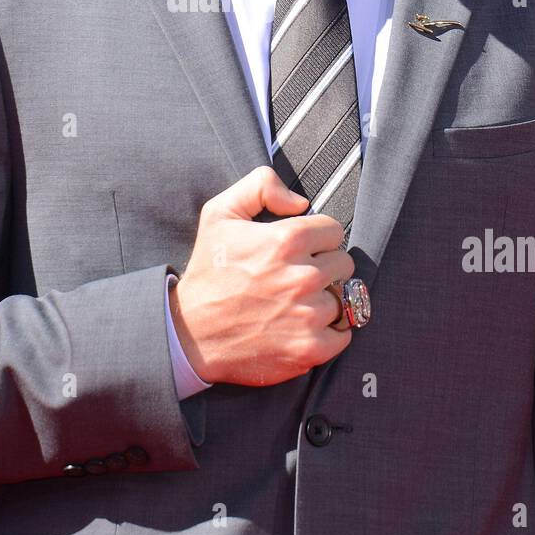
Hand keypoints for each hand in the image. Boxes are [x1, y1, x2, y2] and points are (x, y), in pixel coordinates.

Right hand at [169, 166, 354, 386]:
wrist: (191, 333)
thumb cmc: (207, 274)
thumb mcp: (219, 213)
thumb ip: (261, 186)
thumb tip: (300, 202)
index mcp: (286, 240)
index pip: (333, 230)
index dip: (316, 237)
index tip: (300, 249)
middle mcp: (302, 277)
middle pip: (343, 264)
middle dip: (323, 266)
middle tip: (295, 276)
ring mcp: (309, 315)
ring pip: (343, 298)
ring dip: (324, 299)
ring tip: (294, 303)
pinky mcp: (311, 348)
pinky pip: (343, 334)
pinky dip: (330, 332)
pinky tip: (304, 326)